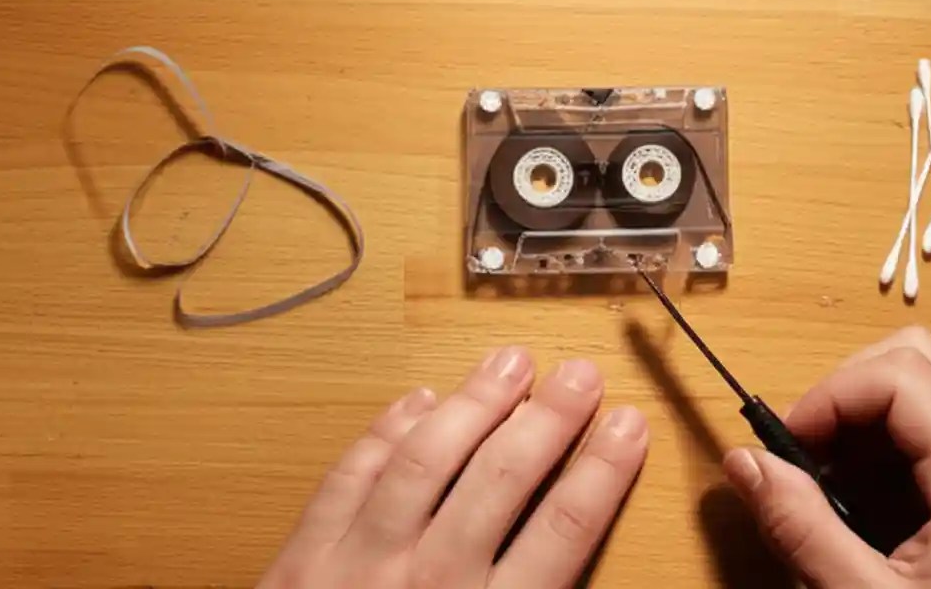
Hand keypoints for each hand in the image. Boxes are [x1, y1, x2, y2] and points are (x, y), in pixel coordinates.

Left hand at [258, 348, 648, 588]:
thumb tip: (571, 564)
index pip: (563, 527)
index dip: (602, 468)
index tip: (628, 424)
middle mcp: (428, 583)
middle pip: (503, 478)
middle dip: (549, 419)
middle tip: (579, 373)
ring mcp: (359, 564)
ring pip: (427, 461)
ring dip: (473, 405)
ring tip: (508, 364)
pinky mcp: (302, 559)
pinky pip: (349, 477)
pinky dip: (384, 433)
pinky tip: (415, 401)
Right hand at [723, 326, 930, 588]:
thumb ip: (801, 529)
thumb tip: (744, 463)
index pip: (897, 374)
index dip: (827, 395)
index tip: (785, 445)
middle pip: (918, 358)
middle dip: (845, 394)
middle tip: (805, 455)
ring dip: (866, 419)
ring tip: (831, 487)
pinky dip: (892, 445)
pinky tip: (867, 505)